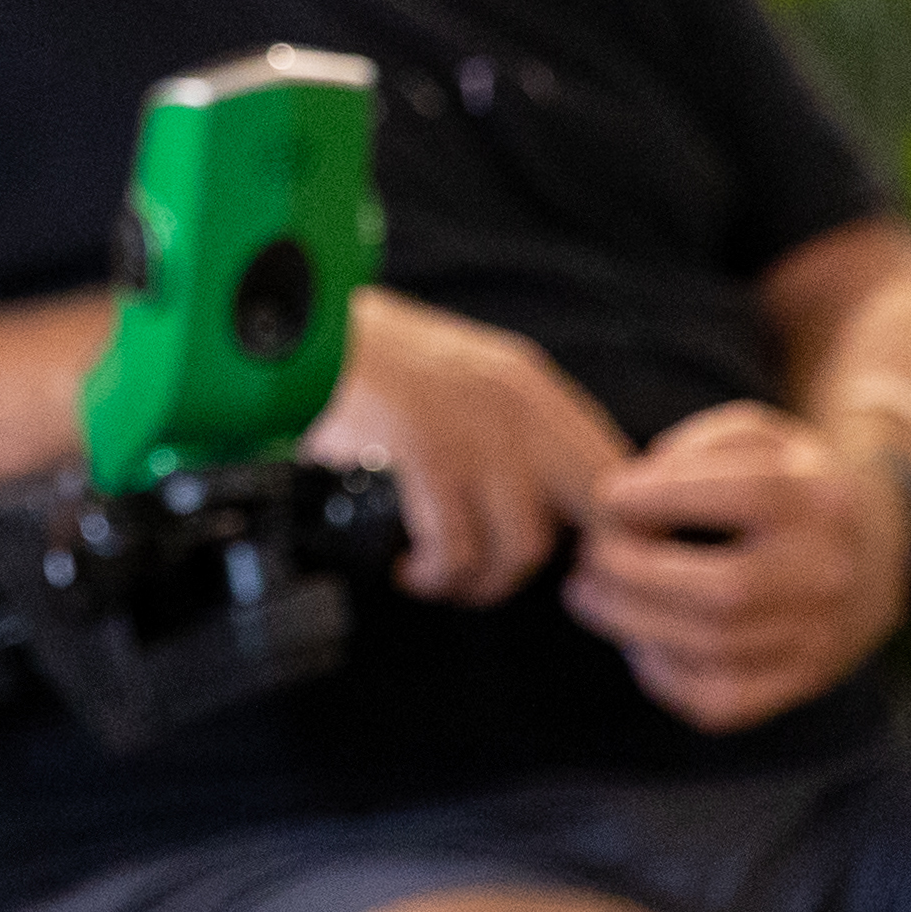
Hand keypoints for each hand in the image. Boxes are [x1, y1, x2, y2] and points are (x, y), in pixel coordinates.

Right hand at [300, 288, 628, 604]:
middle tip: (527, 578)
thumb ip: (506, 428)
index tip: (588, 561)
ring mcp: (476, 429)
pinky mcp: (427, 454)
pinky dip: (434, 576)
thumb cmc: (362, 361)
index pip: (615, 467)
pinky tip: (409, 568)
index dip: (616, 526)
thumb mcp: (456, 375)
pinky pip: (457, 550)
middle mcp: (517, 405)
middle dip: (581, 564)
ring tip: (441, 577)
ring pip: (523, 547)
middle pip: (596, 510)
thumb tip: (543, 504)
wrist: (295, 330)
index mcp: (527, 383)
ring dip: (481, 581)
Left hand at [567, 401, 910, 731]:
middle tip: (587, 559)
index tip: (608, 497)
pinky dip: (664, 676)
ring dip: (633, 624)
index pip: (745, 495)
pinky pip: (723, 700)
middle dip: (636, 574)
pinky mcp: (803, 682)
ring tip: (588, 596)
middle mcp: (829, 574)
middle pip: (725, 589)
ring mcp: (821, 636)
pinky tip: (636, 642)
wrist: (874, 552)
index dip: (663, 496)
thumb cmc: (789, 482)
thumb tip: (630, 497)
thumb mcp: (759, 437)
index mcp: (822, 500)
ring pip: (716, 648)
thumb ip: (697, 449)